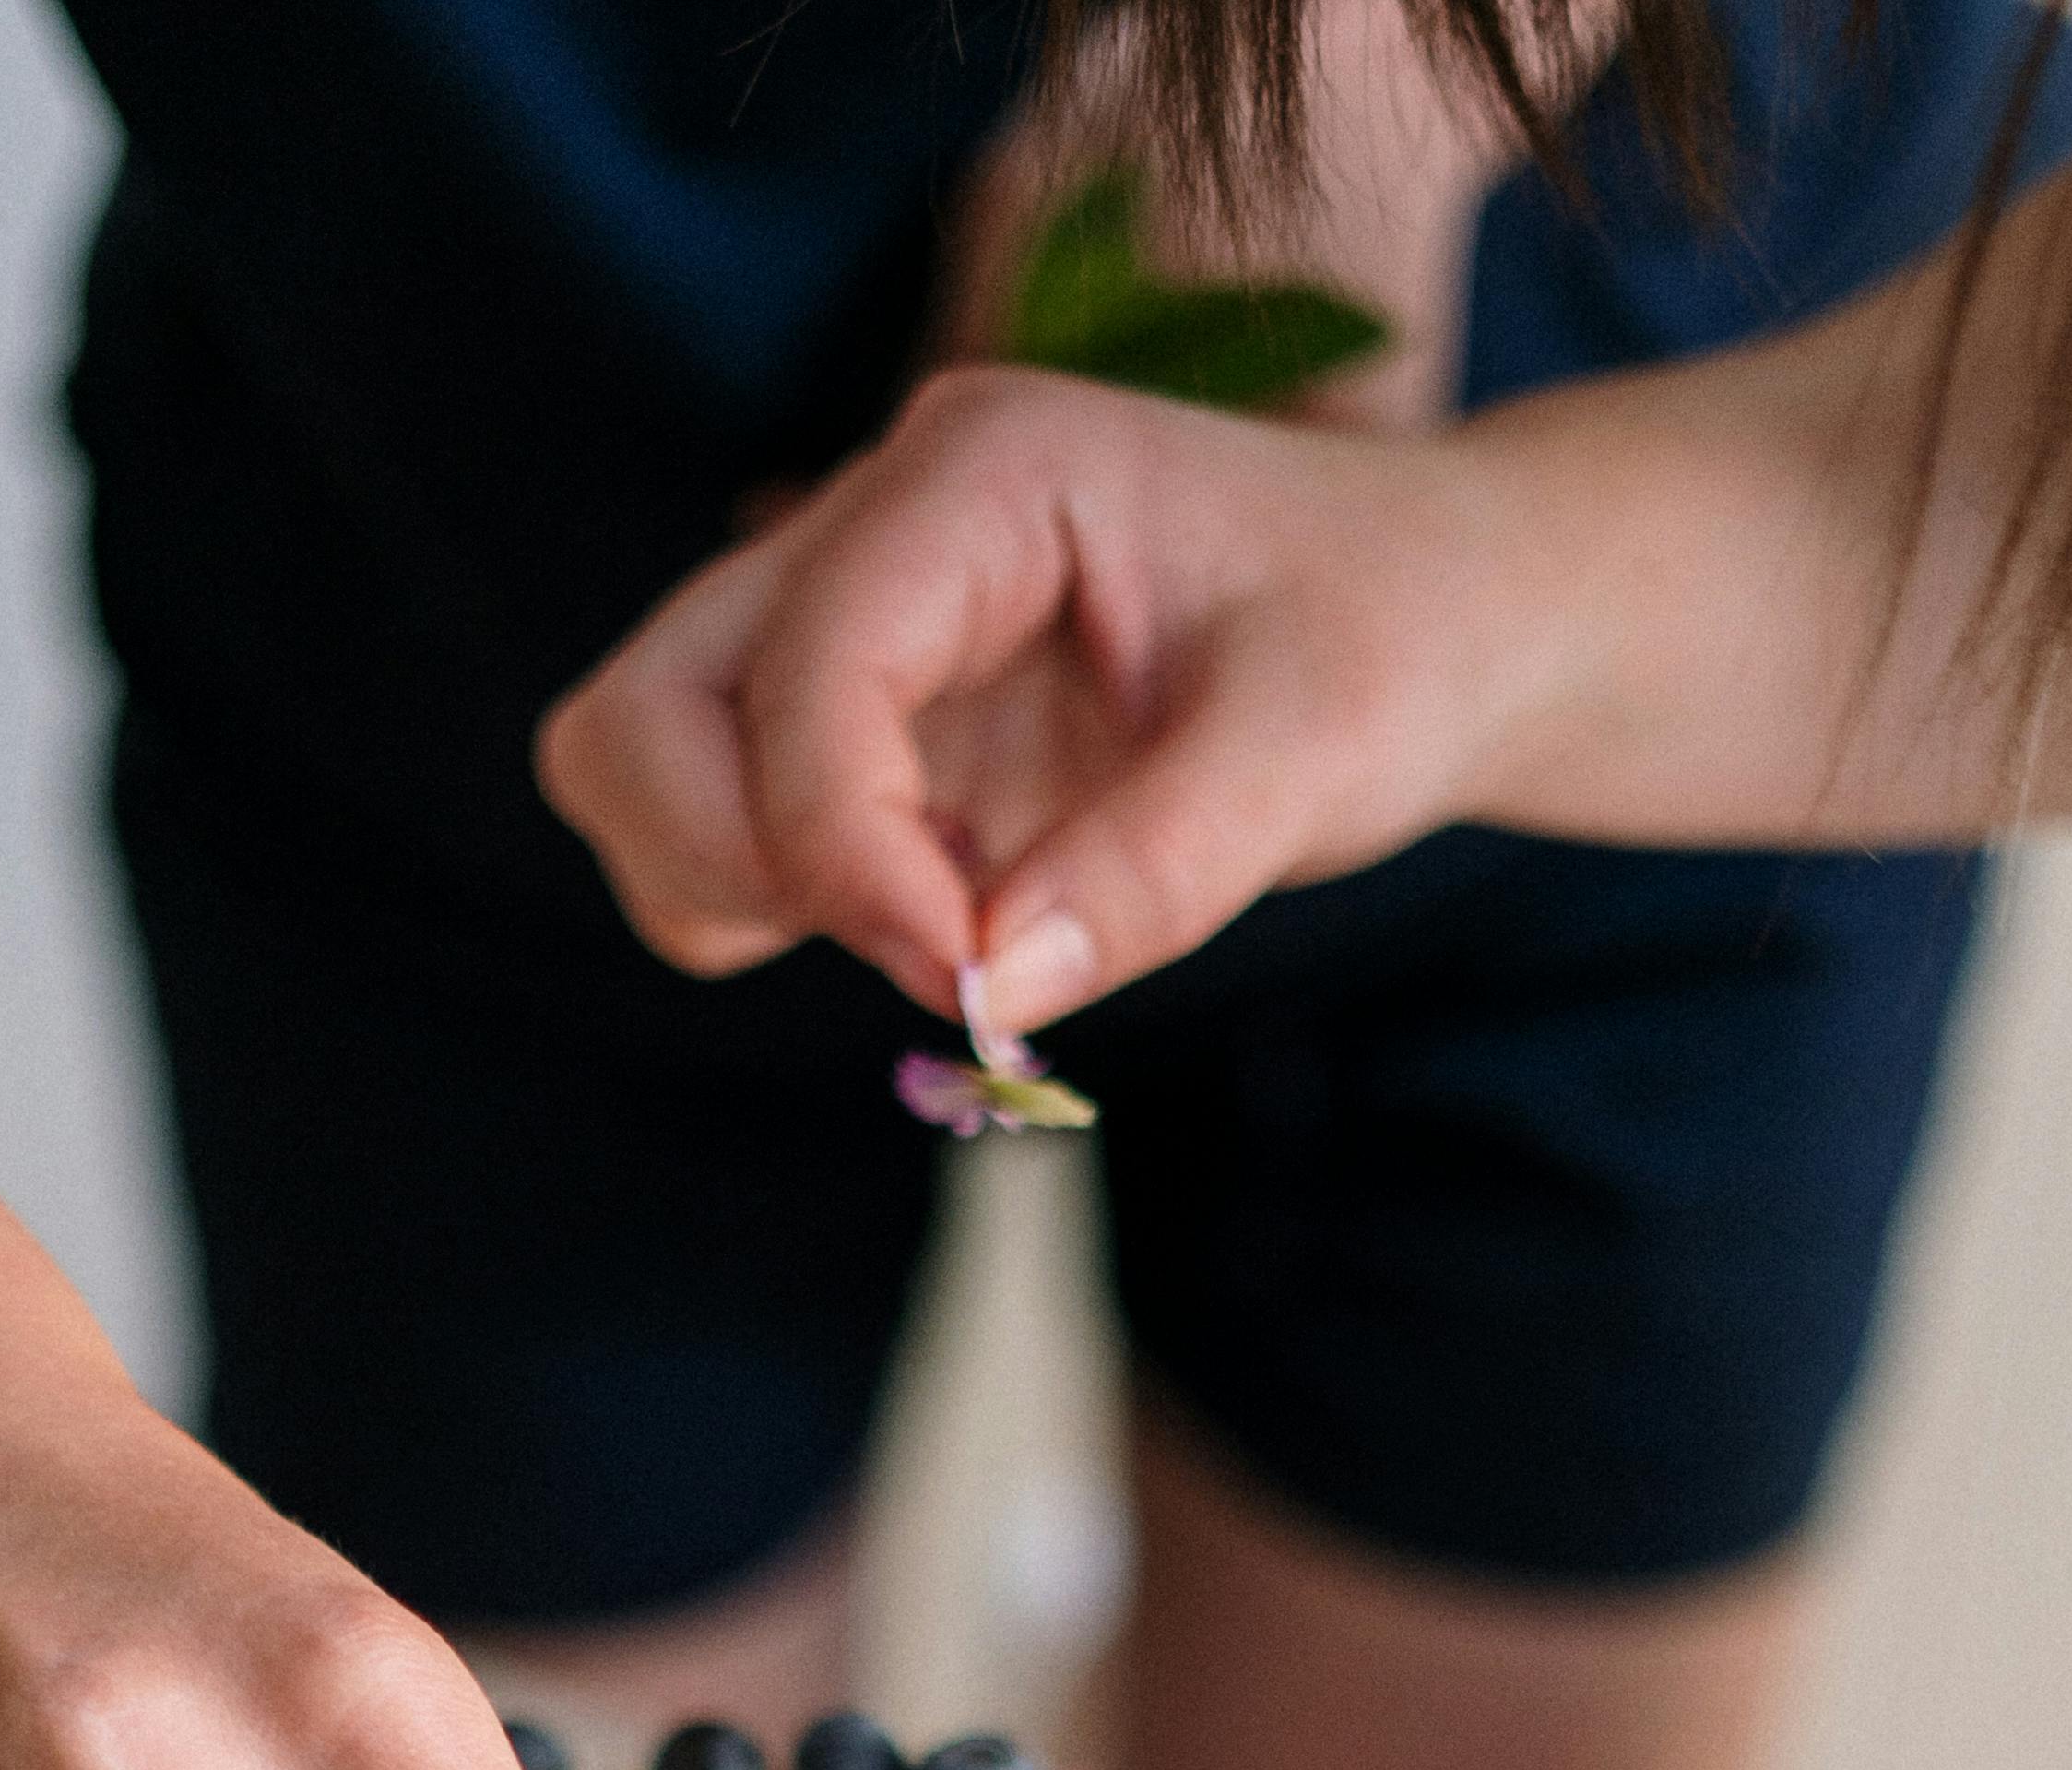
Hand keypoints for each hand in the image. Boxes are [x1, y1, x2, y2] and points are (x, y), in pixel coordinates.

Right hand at [537, 364, 1544, 1034]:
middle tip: (933, 948)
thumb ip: (1158, 870)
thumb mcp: (1319, 754)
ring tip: (947, 928)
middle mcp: (874, 530)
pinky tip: (947, 922)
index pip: (805, 670)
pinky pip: (718, 840)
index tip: (969, 974)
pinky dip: (787, 917)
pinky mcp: (854, 730)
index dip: (845, 851)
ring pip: (641, 776)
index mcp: (979, 474)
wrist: (1430, 624)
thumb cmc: (1389, 644)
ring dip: (747, 897)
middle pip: (644, 717)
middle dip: (742, 867)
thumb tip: (992, 993)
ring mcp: (844, 629)